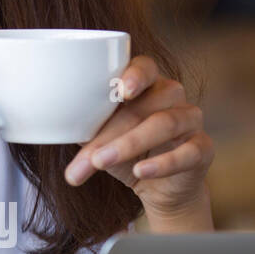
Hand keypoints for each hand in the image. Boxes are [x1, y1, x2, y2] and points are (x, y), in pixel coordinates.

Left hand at [62, 55, 213, 217]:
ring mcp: (190, 119)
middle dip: (109, 135)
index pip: (144, 66)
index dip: (134, 74)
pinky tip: (141, 171)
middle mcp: (170, 95)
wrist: (156, 186)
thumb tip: (51, 121)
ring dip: (130, 144)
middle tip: (87, 158)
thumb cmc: (122, 152)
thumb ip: (82, 125)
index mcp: (144, 83)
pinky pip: (189, 151)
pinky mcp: (203, 147)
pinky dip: (163, 163)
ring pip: (165, 123)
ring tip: (101, 163)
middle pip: (143, 106)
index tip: (118, 90)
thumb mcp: (98, 137)